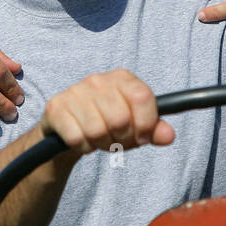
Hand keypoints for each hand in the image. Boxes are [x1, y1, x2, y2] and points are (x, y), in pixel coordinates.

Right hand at [40, 69, 174, 155]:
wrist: (68, 129)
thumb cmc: (107, 125)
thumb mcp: (134, 126)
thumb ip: (154, 130)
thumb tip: (169, 136)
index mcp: (122, 78)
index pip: (143, 97)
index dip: (146, 124)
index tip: (142, 137)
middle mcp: (98, 79)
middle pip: (120, 119)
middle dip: (121, 139)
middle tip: (116, 140)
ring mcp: (75, 91)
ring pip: (98, 130)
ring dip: (101, 144)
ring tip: (98, 139)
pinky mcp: (56, 107)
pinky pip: (77, 138)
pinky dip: (83, 147)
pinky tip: (82, 140)